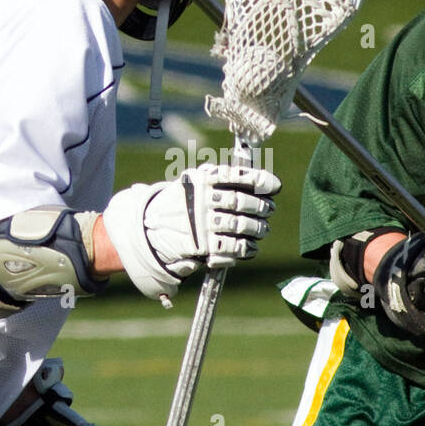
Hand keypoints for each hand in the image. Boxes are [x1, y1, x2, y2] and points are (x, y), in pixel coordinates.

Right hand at [101, 164, 280, 302]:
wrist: (150, 229)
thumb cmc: (181, 202)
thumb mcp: (194, 182)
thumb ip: (220, 178)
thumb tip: (259, 180)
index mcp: (202, 181)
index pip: (236, 176)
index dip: (260, 181)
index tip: (274, 186)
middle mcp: (202, 201)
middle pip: (241, 203)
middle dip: (261, 207)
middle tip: (269, 210)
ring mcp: (202, 224)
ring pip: (240, 226)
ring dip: (257, 229)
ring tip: (262, 229)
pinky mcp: (202, 246)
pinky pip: (232, 247)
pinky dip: (246, 248)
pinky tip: (250, 247)